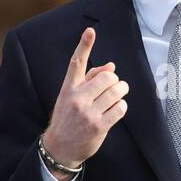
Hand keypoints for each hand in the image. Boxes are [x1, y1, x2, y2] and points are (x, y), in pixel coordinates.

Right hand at [41, 27, 128, 174]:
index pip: (77, 63)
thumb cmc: (68, 118)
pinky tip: (116, 110)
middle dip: (116, 81)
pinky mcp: (99, 126)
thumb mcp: (71, 97)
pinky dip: (121, 107)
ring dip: (121, 92)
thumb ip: (90, 79)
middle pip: (108, 78)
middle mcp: (77, 98)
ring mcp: (88, 112)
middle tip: (115, 87)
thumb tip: (111, 66)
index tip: (90, 31)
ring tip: (117, 96)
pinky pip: (120, 108)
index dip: (84, 45)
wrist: (59, 148)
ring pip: (117, 92)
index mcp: (69, 88)